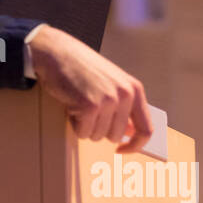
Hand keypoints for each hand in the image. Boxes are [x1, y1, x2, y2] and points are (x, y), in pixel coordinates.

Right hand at [26, 25, 152, 152]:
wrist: (56, 52)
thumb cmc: (81, 67)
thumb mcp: (111, 82)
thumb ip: (124, 106)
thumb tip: (130, 133)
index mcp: (134, 89)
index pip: (146, 129)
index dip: (136, 145)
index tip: (123, 149)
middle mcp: (125, 95)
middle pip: (116, 136)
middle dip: (99, 129)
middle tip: (89, 110)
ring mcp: (108, 101)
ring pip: (97, 136)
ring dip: (85, 125)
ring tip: (80, 103)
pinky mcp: (89, 106)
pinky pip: (82, 132)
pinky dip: (74, 123)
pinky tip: (72, 104)